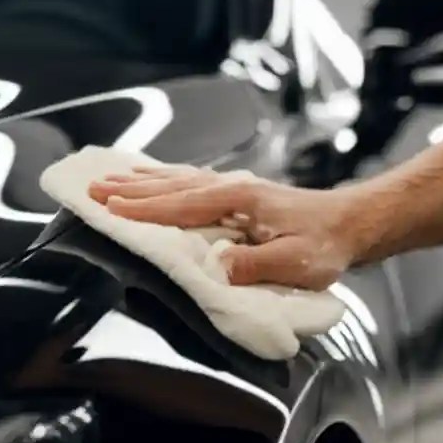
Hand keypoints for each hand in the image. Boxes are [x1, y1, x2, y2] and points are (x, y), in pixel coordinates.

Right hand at [88, 165, 360, 289]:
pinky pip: (190, 181)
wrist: (351, 224)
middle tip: (91, 187)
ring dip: (141, 180)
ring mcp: (234, 188)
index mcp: (239, 202)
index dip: (143, 208)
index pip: (181, 205)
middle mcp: (232, 188)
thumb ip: (255, 265)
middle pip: (170, 186)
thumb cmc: (325, 245)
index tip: (109, 206)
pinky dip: (164, 178)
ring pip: (177, 180)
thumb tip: (219, 265)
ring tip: (108, 177)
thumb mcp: (295, 263)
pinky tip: (152, 178)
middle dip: (129, 188)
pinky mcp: (237, 194)